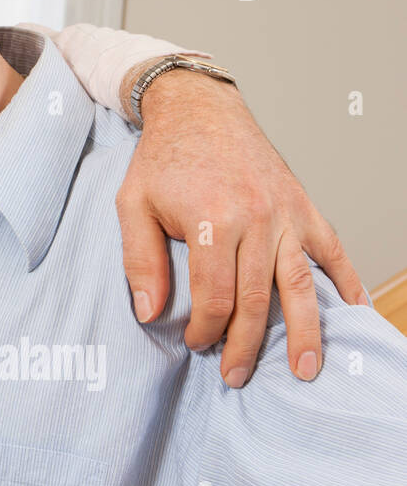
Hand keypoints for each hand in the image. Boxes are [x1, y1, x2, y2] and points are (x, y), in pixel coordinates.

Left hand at [117, 68, 365, 387]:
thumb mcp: (132, 205)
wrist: (198, 110)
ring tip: (307, 369)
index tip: (195, 344)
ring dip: (305, 332)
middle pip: (257, 299)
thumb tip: (148, 314)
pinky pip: (331, 251)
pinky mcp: (303, 205)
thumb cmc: (162, 159)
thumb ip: (140, 260)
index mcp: (211, 220)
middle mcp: (255, 218)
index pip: (214, 296)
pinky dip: (346, 282)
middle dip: (246, 345)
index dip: (204, 328)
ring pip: (300, 284)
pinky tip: (352, 313)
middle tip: (237, 376)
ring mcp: (285, 212)